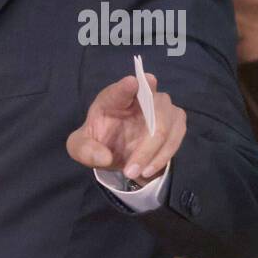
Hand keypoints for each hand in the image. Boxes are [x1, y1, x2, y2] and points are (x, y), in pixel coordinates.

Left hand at [67, 72, 185, 183]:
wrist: (118, 151)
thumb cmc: (100, 141)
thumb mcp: (81, 148)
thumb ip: (85, 150)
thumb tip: (105, 157)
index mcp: (114, 97)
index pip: (121, 89)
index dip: (127, 86)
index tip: (132, 83)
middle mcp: (141, 97)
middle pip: (152, 110)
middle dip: (144, 145)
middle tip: (129, 171)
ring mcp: (162, 107)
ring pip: (166, 126)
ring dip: (153, 154)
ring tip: (135, 173)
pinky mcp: (175, 121)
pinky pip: (176, 137)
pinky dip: (163, 157)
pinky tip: (148, 170)